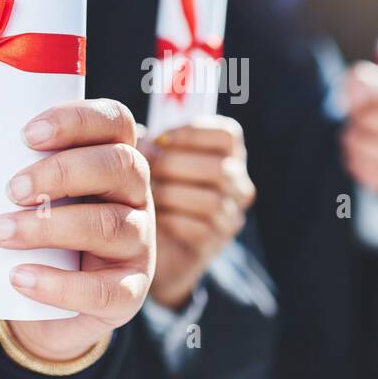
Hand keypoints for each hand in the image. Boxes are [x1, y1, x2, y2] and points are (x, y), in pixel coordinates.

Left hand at [0, 89, 154, 362]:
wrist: (32, 304)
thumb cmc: (27, 234)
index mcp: (110, 156)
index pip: (114, 121)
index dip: (77, 120)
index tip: (27, 134)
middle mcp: (133, 194)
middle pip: (121, 165)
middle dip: (63, 172)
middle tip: (11, 189)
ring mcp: (138, 243)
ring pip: (111, 225)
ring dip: (50, 227)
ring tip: (1, 233)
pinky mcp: (130, 291)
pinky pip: (107, 288)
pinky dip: (60, 285)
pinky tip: (22, 277)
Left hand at [139, 116, 255, 308]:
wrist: (145, 245)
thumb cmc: (149, 191)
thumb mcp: (148, 161)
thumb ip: (148, 145)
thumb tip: (140, 139)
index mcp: (226, 156)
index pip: (227, 135)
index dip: (193, 133)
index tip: (161, 138)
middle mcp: (237, 185)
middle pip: (221, 168)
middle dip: (175, 165)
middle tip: (144, 168)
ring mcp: (230, 217)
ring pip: (212, 201)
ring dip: (171, 195)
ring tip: (146, 195)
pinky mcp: (214, 244)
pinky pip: (199, 230)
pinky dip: (171, 221)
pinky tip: (154, 219)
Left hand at [342, 60, 377, 196]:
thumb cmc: (377, 107)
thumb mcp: (370, 86)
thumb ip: (363, 79)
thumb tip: (360, 81)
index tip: (368, 101)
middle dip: (372, 122)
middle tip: (353, 120)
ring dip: (364, 145)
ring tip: (349, 137)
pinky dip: (365, 167)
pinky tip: (353, 157)